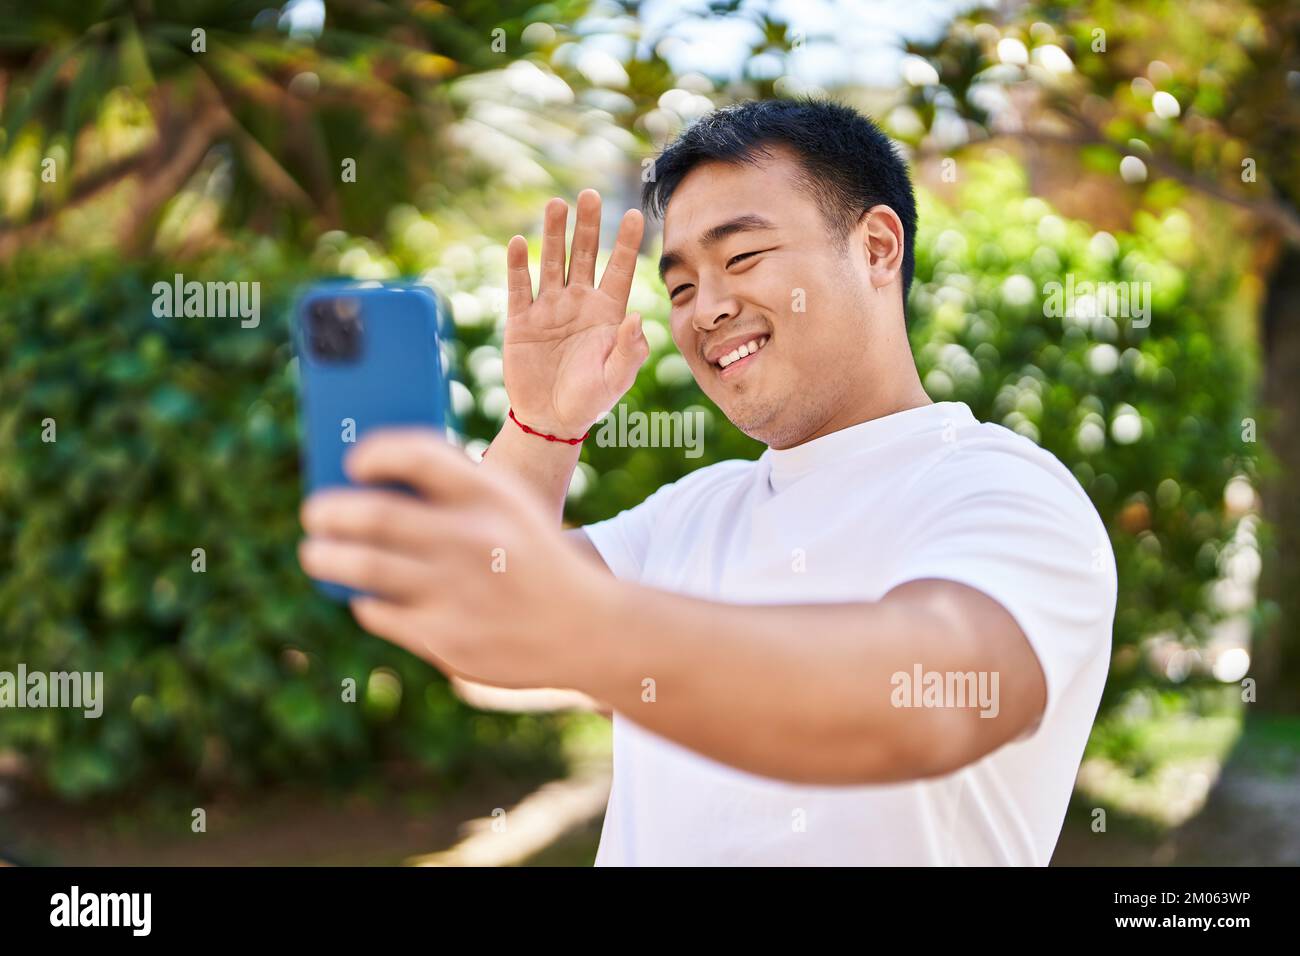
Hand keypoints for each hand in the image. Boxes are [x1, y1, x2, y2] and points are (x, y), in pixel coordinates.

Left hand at [297, 429, 619, 689]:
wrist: (586, 628)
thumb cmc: (530, 555)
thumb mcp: (508, 505)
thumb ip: (451, 484)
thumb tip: (362, 480)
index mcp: (491, 495)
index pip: (414, 454)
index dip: (373, 453)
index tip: (352, 463)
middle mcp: (473, 539)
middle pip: (372, 514)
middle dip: (328, 510)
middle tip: (315, 512)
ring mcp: (459, 592)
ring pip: (362, 566)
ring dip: (325, 557)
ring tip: (316, 553)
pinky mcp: (447, 640)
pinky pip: (377, 612)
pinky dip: (363, 601)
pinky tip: (364, 596)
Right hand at [503, 189, 647, 437]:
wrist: (551, 419)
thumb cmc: (591, 400)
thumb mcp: (617, 378)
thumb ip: (630, 349)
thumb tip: (636, 317)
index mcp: (607, 313)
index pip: (620, 269)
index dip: (626, 242)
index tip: (633, 213)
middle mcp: (579, 303)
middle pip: (584, 255)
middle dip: (587, 225)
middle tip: (589, 194)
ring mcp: (549, 308)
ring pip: (552, 262)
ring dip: (553, 234)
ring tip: (555, 204)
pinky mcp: (521, 320)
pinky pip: (519, 287)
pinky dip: (517, 266)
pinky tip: (517, 242)